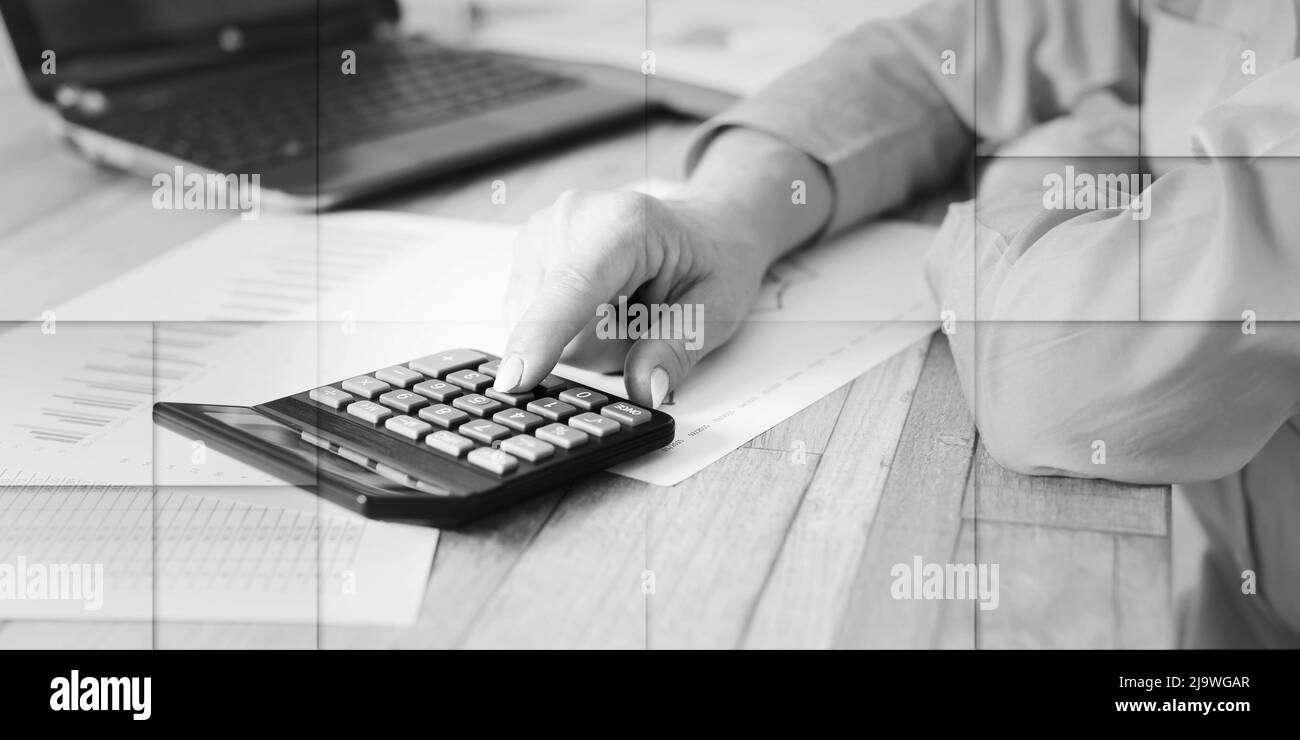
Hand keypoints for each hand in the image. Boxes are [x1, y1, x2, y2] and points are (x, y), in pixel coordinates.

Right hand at [494, 188, 768, 408]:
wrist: (704, 230)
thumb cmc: (711, 263)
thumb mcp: (715, 310)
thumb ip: (677, 349)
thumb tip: (644, 388)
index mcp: (626, 223)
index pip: (573, 286)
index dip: (543, 334)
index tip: (516, 379)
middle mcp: (571, 217)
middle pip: (559, 326)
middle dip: (600, 346)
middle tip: (644, 319)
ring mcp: (540, 232)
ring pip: (539, 330)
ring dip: (582, 339)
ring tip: (624, 309)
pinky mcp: (524, 252)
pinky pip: (528, 321)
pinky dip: (564, 329)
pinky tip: (597, 306)